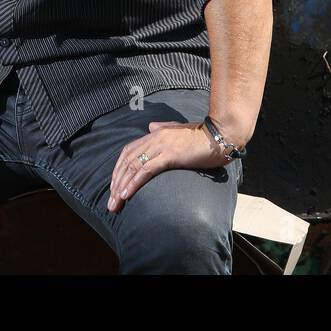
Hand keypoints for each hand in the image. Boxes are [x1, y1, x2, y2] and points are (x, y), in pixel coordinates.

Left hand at [107, 119, 229, 212]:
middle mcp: (154, 138)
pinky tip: (126, 195)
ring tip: (115, 203)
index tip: (114, 187)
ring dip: (121, 187)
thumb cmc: (203, 135)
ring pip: (133, 167)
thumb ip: (164, 128)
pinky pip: (146, 170)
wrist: (219, 135)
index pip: (129, 152)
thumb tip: (150, 126)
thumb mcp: (180, 129)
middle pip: (127, 162)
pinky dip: (134, 183)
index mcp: (156, 134)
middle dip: (116, 183)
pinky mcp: (169, 155)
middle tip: (111, 202)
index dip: (119, 170)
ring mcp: (161, 146)